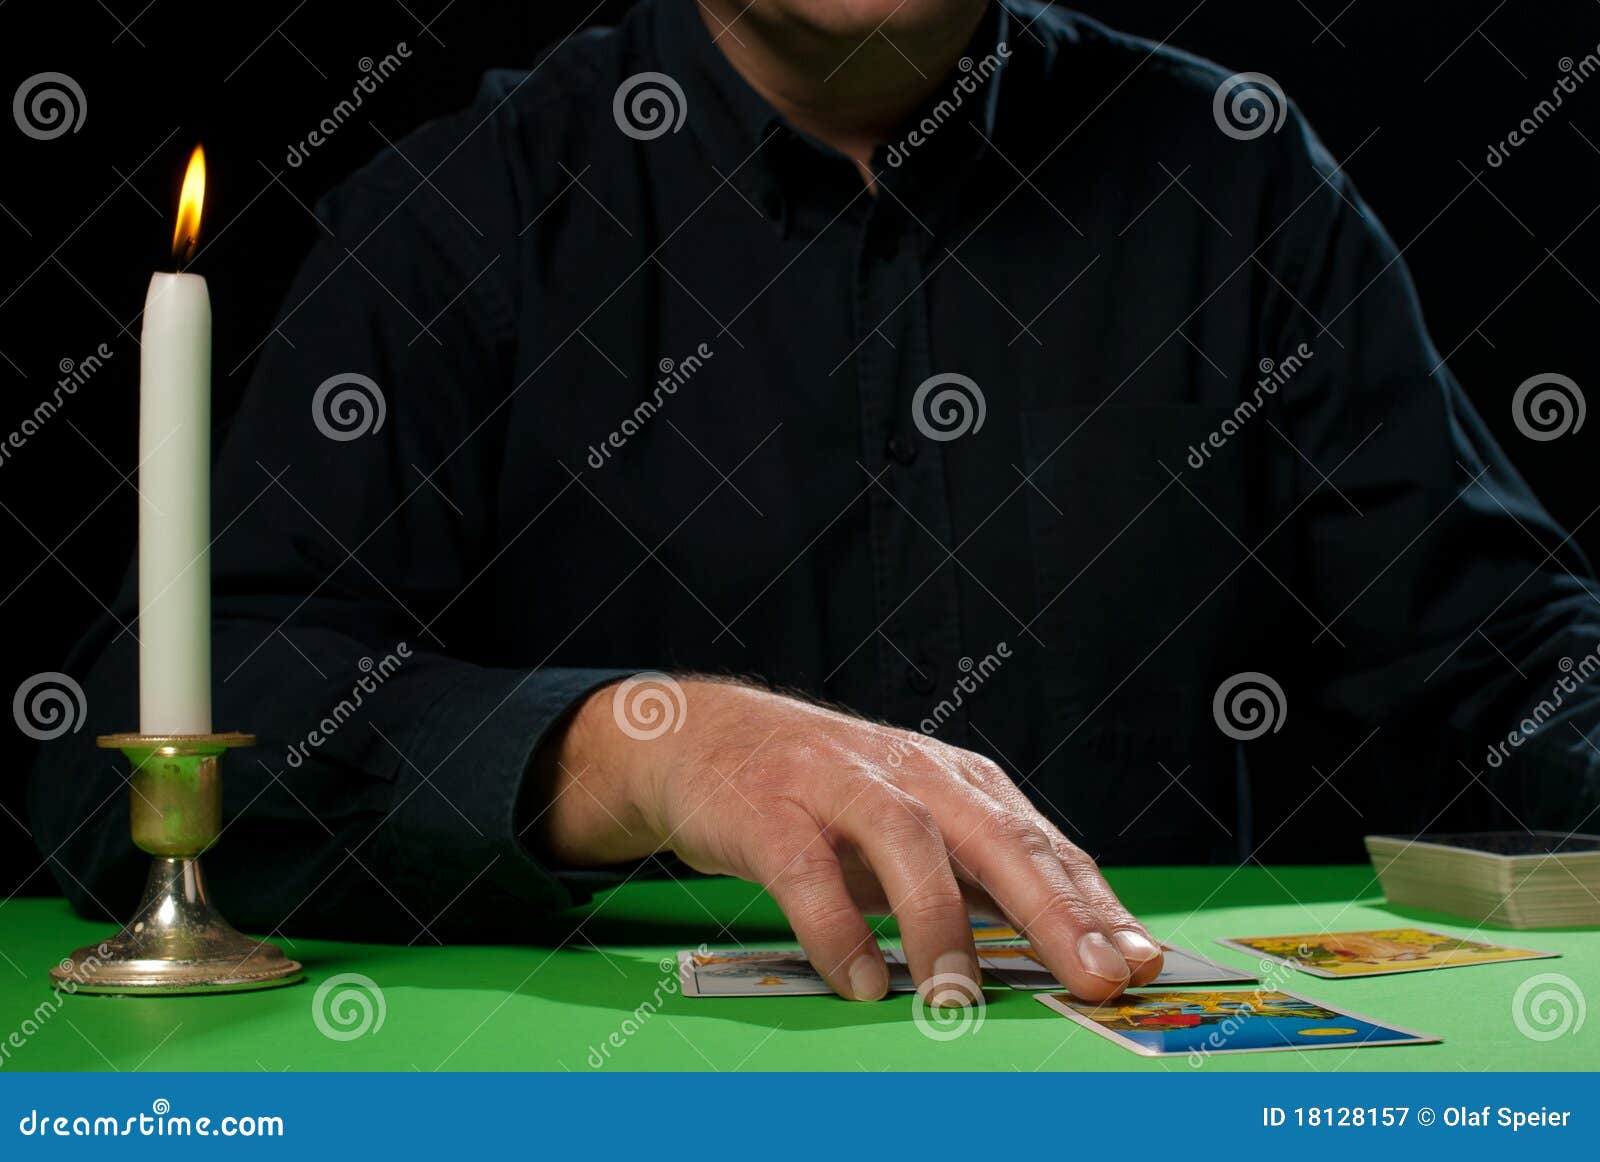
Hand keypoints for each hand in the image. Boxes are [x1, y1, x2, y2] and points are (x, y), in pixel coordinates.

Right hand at [532, 677, 1162, 1002]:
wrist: (706, 735)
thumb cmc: (829, 794)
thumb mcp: (915, 823)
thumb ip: (980, 879)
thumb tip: (1075, 949)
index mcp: (958, 783)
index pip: (1043, 845)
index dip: (1095, 904)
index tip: (1142, 962)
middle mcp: (911, 775)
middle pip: (996, 838)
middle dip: (1054, 910)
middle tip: (1098, 977)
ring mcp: (839, 785)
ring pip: (907, 844)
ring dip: (939, 924)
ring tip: (960, 999)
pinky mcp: (770, 809)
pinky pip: (806, 871)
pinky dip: (836, 928)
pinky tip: (861, 981)